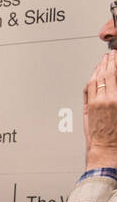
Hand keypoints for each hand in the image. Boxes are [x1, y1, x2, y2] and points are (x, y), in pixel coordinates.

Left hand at [84, 51, 116, 167]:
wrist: (107, 147)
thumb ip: (116, 92)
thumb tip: (114, 80)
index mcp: (115, 98)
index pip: (113, 73)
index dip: (114, 62)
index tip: (115, 55)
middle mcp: (104, 99)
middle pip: (104, 74)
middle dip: (106, 62)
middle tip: (109, 54)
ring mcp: (94, 103)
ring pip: (94, 80)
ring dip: (98, 69)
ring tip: (102, 61)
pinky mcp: (88, 109)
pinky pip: (88, 89)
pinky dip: (91, 79)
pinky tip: (94, 75)